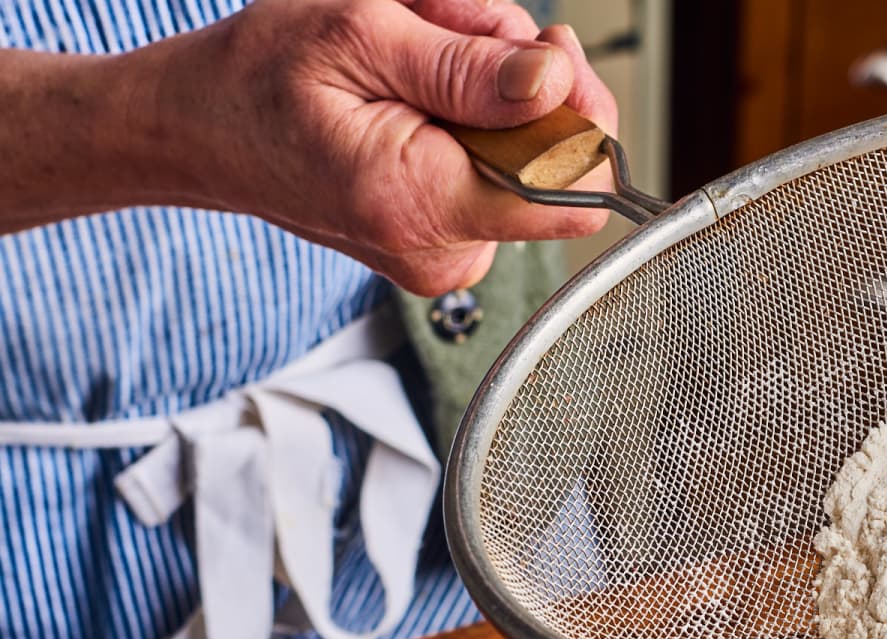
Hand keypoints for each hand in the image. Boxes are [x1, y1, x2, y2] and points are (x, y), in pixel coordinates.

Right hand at [155, 0, 620, 292]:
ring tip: (409, 63)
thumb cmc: (260, 81)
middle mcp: (447, 250)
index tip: (548, 58)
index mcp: (425, 207)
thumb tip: (555, 85)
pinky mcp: (447, 238)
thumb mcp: (361, 36)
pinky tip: (414, 96)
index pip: (570, 192)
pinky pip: (495, 168)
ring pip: (525, 156)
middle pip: (552, 160)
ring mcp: (449, 252)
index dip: (579, 116)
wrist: (203, 131)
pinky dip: (470, 117)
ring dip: (486, 90)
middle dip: (517, 80)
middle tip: (442, 33)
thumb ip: (468, 68)